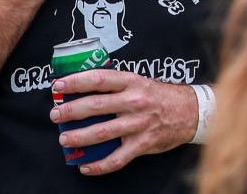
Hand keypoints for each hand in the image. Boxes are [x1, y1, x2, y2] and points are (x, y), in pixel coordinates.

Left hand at [49, 70, 198, 175]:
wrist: (190, 112)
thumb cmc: (160, 97)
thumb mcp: (140, 82)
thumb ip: (116, 85)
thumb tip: (84, 89)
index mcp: (132, 83)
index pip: (99, 79)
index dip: (76, 82)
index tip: (59, 85)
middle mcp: (135, 102)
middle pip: (96, 106)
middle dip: (71, 111)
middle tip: (56, 115)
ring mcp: (139, 124)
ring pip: (103, 133)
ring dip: (80, 137)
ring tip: (65, 139)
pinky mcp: (143, 143)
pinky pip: (117, 158)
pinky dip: (99, 166)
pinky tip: (85, 167)